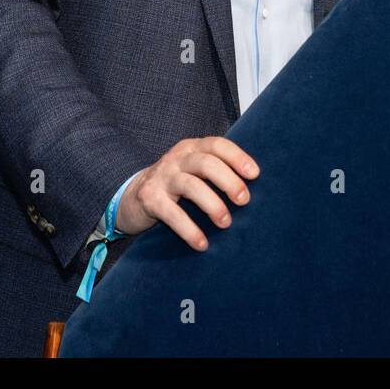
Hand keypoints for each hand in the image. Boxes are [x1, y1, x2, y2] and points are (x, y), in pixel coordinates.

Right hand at [114, 137, 258, 249]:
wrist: (133, 197)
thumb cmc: (176, 184)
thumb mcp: (194, 170)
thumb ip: (217, 169)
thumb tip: (256, 186)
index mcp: (192, 148)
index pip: (217, 145)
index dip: (237, 157)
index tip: (255, 174)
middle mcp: (176, 159)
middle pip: (206, 163)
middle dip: (229, 182)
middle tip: (244, 201)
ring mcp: (162, 177)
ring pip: (191, 186)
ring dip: (213, 205)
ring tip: (226, 223)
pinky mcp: (149, 199)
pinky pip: (172, 214)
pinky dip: (190, 230)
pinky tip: (202, 243)